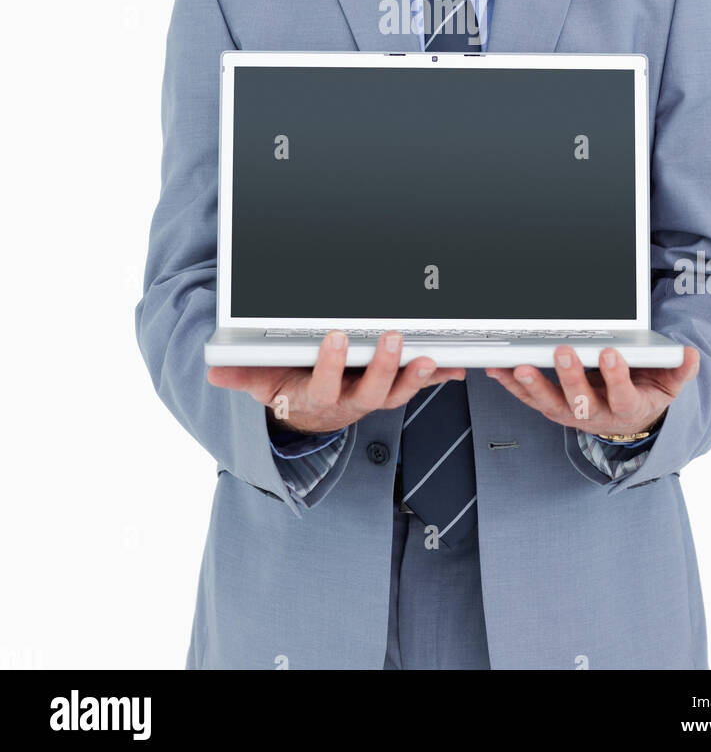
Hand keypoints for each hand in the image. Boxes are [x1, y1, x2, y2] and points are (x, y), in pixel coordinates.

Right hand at [207, 329, 465, 435]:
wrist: (307, 413)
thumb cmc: (287, 388)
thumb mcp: (261, 384)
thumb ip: (241, 375)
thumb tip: (214, 371)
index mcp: (317, 399)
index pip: (324, 386)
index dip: (331, 366)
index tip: (336, 338)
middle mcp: (350, 402)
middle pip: (371, 391)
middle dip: (384, 366)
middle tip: (393, 337)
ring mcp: (373, 398)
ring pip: (397, 392)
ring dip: (415, 376)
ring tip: (428, 356)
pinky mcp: (391, 391)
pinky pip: (416, 386)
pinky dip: (436, 377)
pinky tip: (455, 366)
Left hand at [485, 344, 699, 436]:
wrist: (630, 417)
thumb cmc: (646, 392)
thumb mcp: (669, 385)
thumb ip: (679, 370)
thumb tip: (691, 354)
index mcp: (627, 407)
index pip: (623, 396)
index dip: (617, 378)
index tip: (611, 354)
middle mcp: (597, 415)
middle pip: (582, 401)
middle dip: (571, 377)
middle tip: (563, 351)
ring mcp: (573, 413)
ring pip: (552, 405)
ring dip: (534, 386)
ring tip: (520, 366)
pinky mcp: (554, 408)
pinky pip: (531, 400)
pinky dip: (514, 386)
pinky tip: (499, 369)